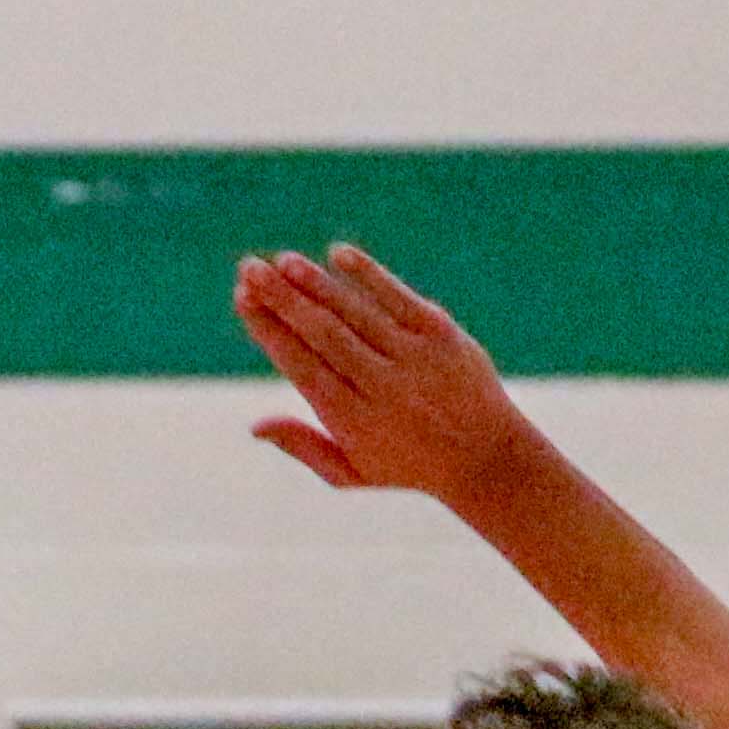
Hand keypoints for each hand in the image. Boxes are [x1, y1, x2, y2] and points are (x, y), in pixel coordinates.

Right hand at [234, 245, 537, 510]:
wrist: (484, 457)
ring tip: (283, 261)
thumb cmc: (405, 466)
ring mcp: (414, 356)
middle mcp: (381, 385)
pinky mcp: (442, 334)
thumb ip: (303, 446)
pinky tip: (337, 254)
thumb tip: (254, 426)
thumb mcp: (349, 473)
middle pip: (322, 333)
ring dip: (316, 283)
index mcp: (352, 421)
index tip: (244, 303)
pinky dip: (368, 274)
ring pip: (356, 311)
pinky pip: (398, 297)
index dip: (270, 331)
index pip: (301, 366)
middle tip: (249, 269)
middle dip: (283, 299)